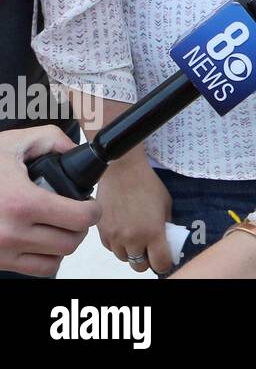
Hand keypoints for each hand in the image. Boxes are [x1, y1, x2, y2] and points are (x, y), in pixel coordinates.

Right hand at [0, 126, 101, 275]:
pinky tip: (43, 240)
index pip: (80, 217)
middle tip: (76, 212)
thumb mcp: (13, 143)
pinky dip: (47, 258)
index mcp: (22, 202)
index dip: (92, 209)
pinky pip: (37, 270)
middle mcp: (12, 232)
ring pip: (57, 259)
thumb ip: (51, 139)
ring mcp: (3, 251)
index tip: (88, 203)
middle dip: (80, 226)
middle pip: (72, 241)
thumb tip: (75, 151)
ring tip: (59, 225)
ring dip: (64, 242)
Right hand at [95, 153, 172, 274]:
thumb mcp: (166, 205)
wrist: (121, 171)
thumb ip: (166, 227)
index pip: (160, 264)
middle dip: (147, 260)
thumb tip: (166, 242)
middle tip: (151, 248)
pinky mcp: (101, 232)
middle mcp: (132, 239)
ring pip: (124, 258)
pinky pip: (111, 248)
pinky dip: (118, 244)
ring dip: (131, 252)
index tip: (166, 259)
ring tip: (136, 235)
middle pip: (139, 267)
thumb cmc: (148, 185)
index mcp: (152, 233)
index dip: (165, 263)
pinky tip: (124, 229)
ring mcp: (114, 237)